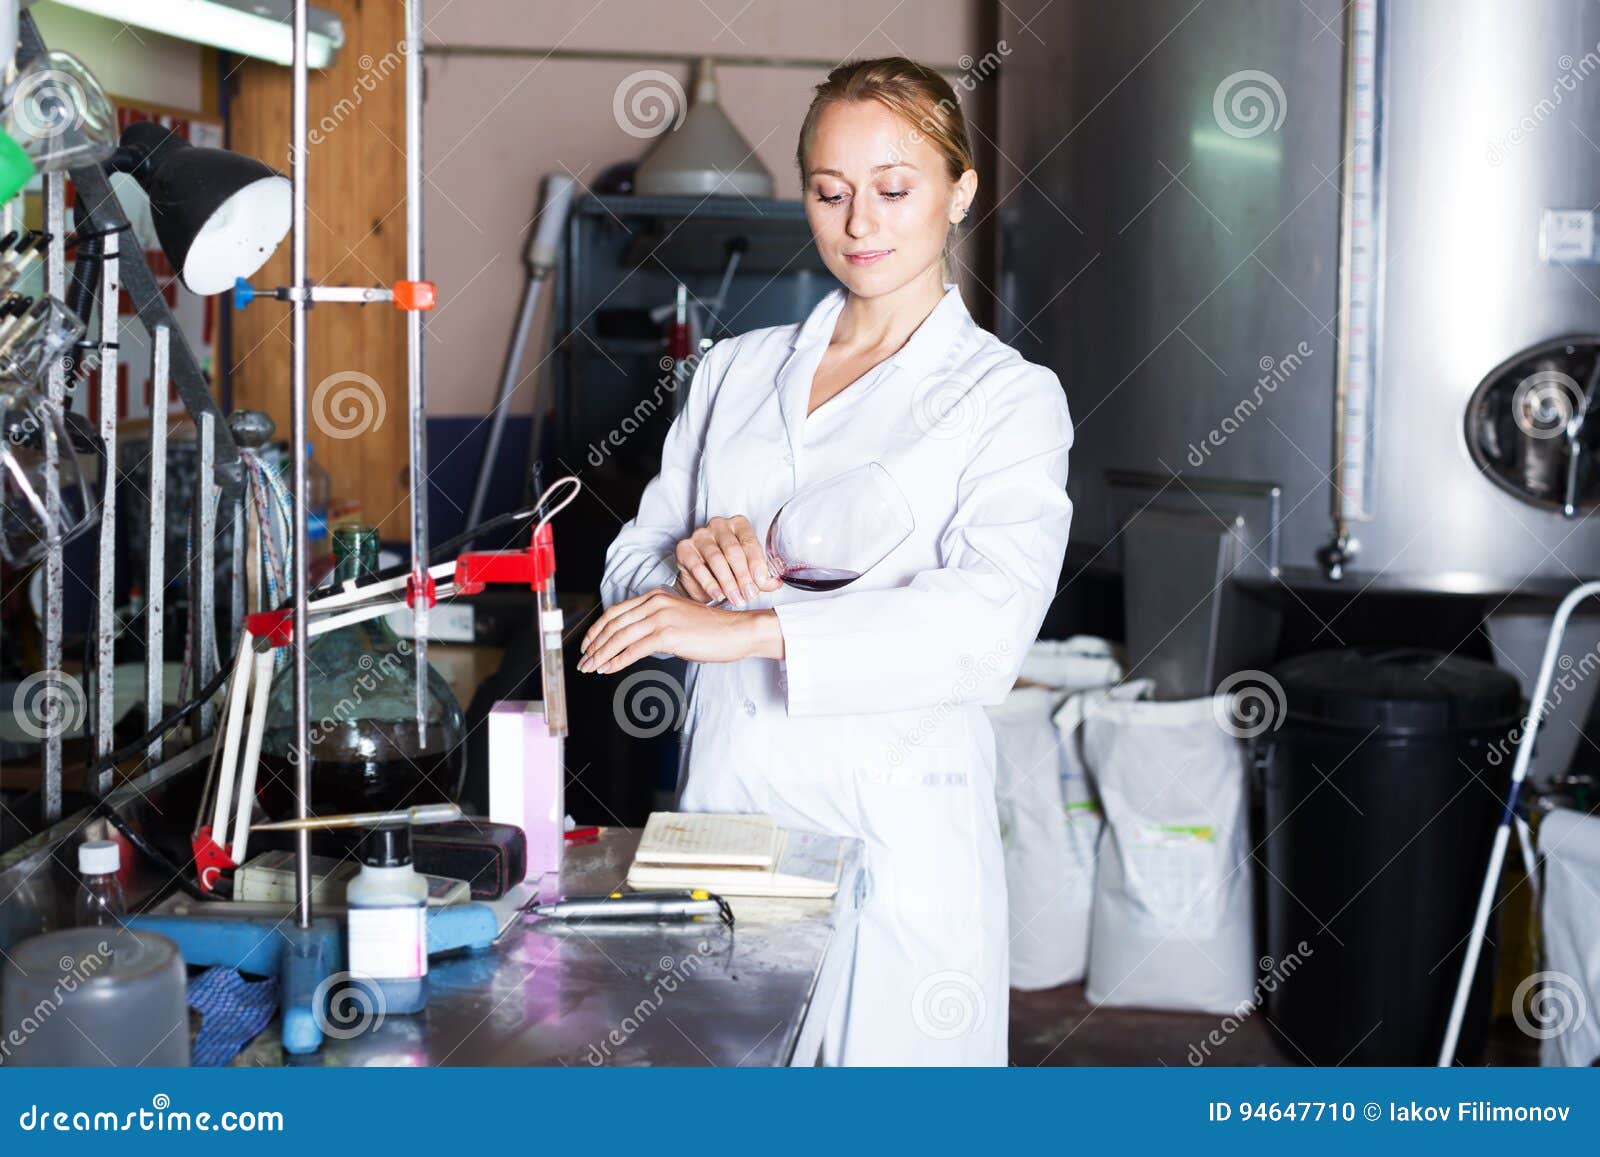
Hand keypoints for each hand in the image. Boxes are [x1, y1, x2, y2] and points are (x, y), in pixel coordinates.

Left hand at [578, 588, 782, 673]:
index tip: (588, 644)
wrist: (736, 632)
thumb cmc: (710, 630)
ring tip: (592, 668)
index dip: (598, 629)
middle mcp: (655, 603)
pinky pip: (634, 649)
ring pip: (621, 637)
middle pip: (614, 624)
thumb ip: (655, 624)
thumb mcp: (677, 619)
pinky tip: (609, 669)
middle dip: (595, 645)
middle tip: (584, 661)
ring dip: (602, 655)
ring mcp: (661, 617)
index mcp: (656, 597)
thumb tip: (633, 641)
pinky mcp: (668, 635)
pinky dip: (618, 661)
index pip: (617, 611)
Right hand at [674, 515, 782, 606]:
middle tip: (748, 595)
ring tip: (735, 598)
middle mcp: (719, 525)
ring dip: (728, 582)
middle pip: (733, 550)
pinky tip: (718, 595)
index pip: (750, 542)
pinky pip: (697, 567)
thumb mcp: (748, 570)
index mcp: (738, 524)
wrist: (700, 571)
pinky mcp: (684, 549)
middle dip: (743, 576)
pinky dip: (709, 583)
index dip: (757, 564)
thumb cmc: (728, 566)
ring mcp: (700, 535)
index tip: (761, 583)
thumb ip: (761, 577)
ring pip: (716, 558)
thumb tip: (774, 584)